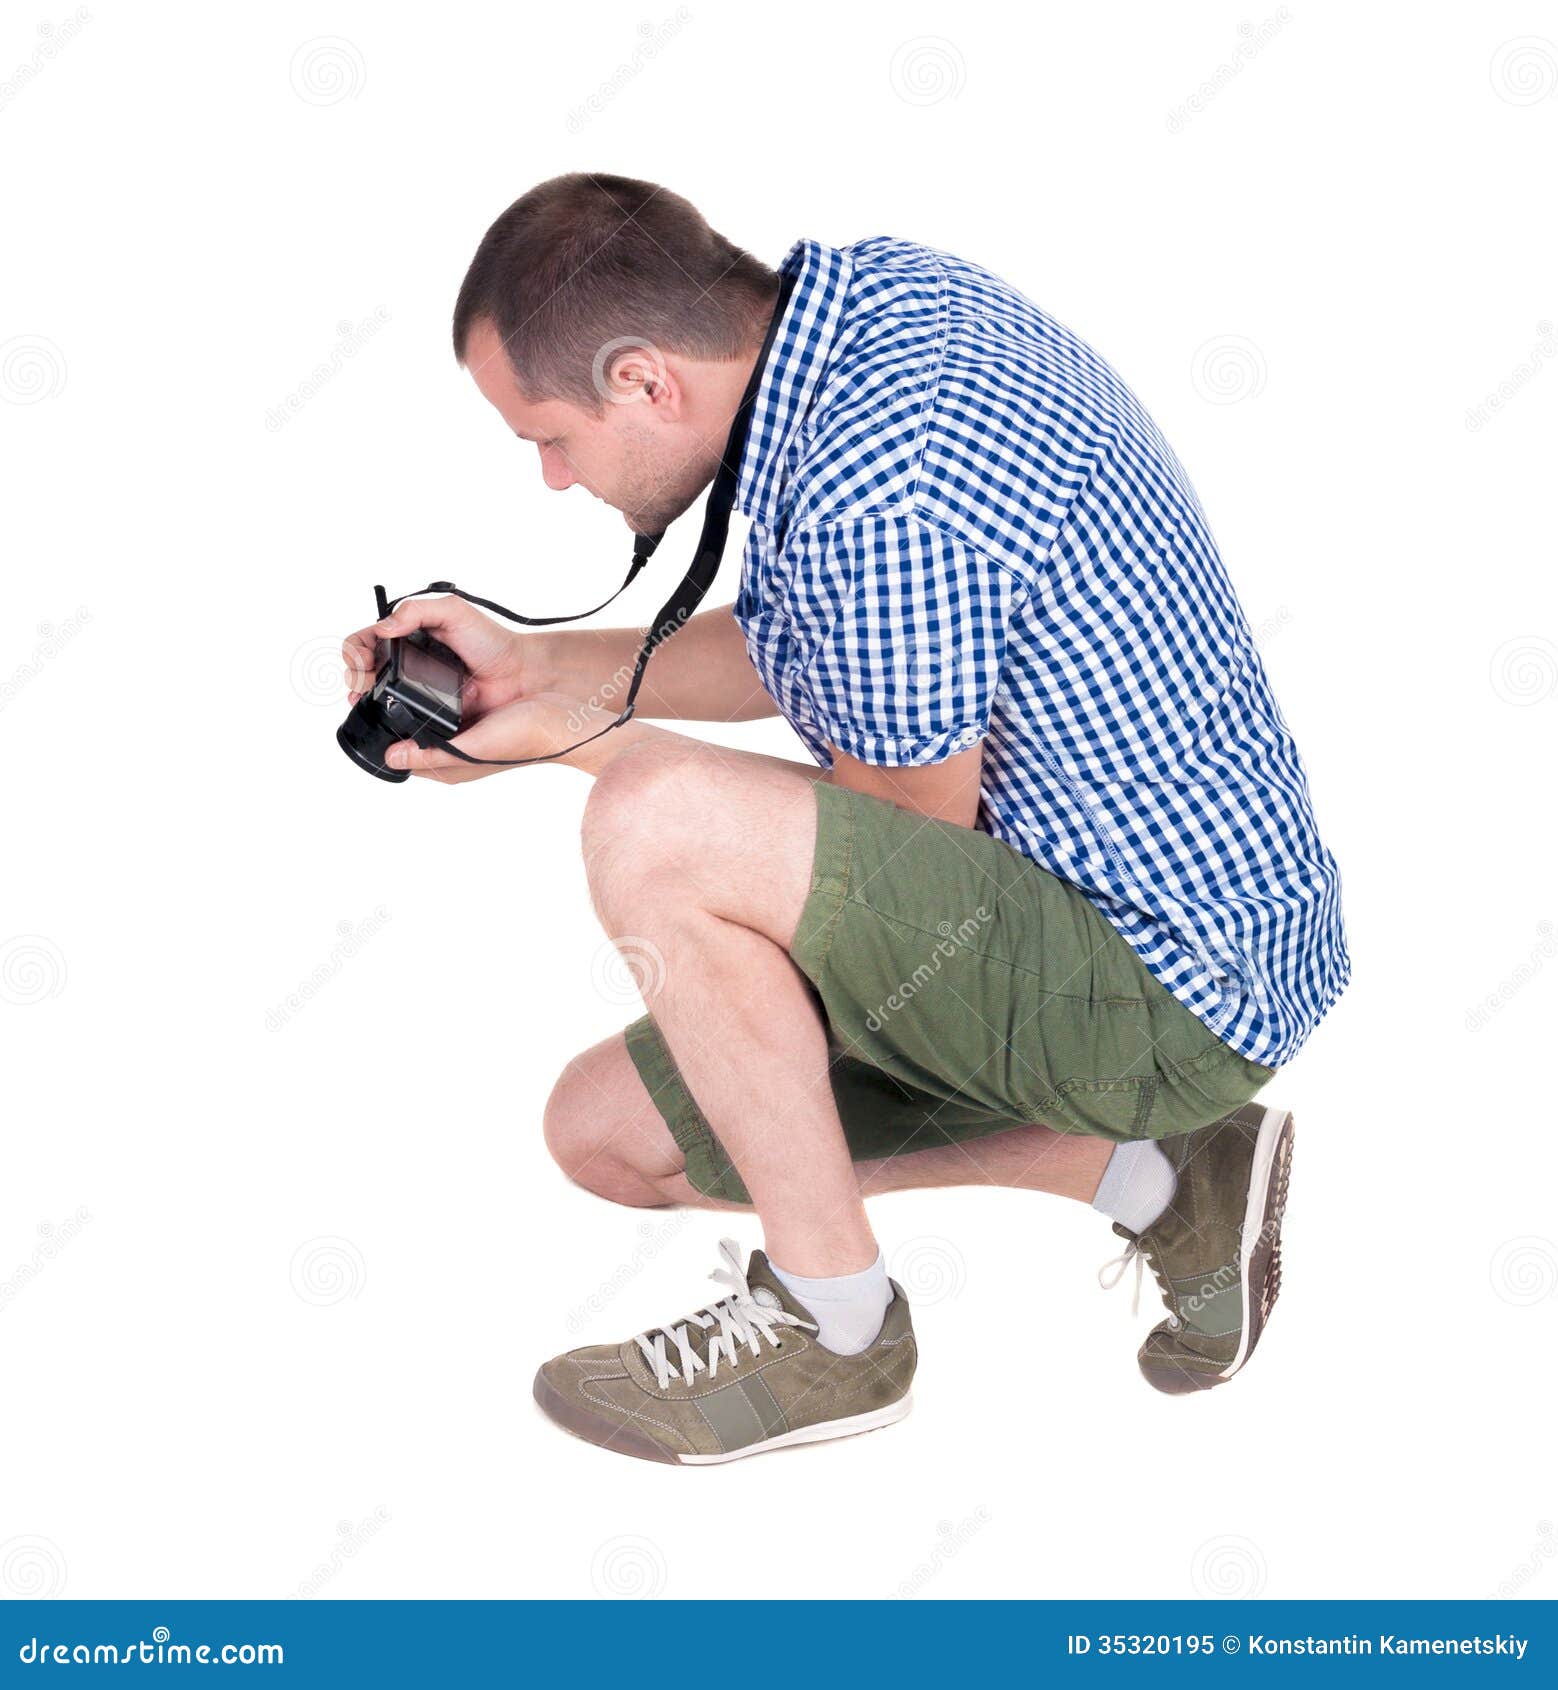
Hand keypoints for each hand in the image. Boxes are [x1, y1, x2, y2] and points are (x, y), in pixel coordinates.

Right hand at [340, 594, 543, 717]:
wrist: (521, 675)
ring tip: (363, 699)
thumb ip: (417, 610)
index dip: (356, 650)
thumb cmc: (492, 641)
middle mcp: (408, 662)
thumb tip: (383, 628)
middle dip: (354, 675)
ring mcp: (417, 689)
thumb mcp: (453, 612)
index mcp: (408, 635)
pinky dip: (386, 715)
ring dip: (363, 697)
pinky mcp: (428, 714)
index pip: (367, 640)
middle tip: (361, 682)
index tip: (362, 659)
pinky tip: (383, 714)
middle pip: (364, 669)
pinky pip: (400, 717)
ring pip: (377, 695)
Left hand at [386, 691, 613, 783]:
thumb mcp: (471, 748)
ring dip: (416, 701)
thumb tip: (391, 758)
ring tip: (405, 676)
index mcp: (447, 768)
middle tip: (385, 686)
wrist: (560, 718)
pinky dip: (436, 691)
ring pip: (426, 716)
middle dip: (398, 715)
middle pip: (412, 735)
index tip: (372, 706)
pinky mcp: (473, 715)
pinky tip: (435, 675)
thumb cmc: (523, 739)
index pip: (402, 756)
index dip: (385, 736)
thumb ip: (431, 754)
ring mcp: (462, 734)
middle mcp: (451, 753)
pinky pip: (444, 703)